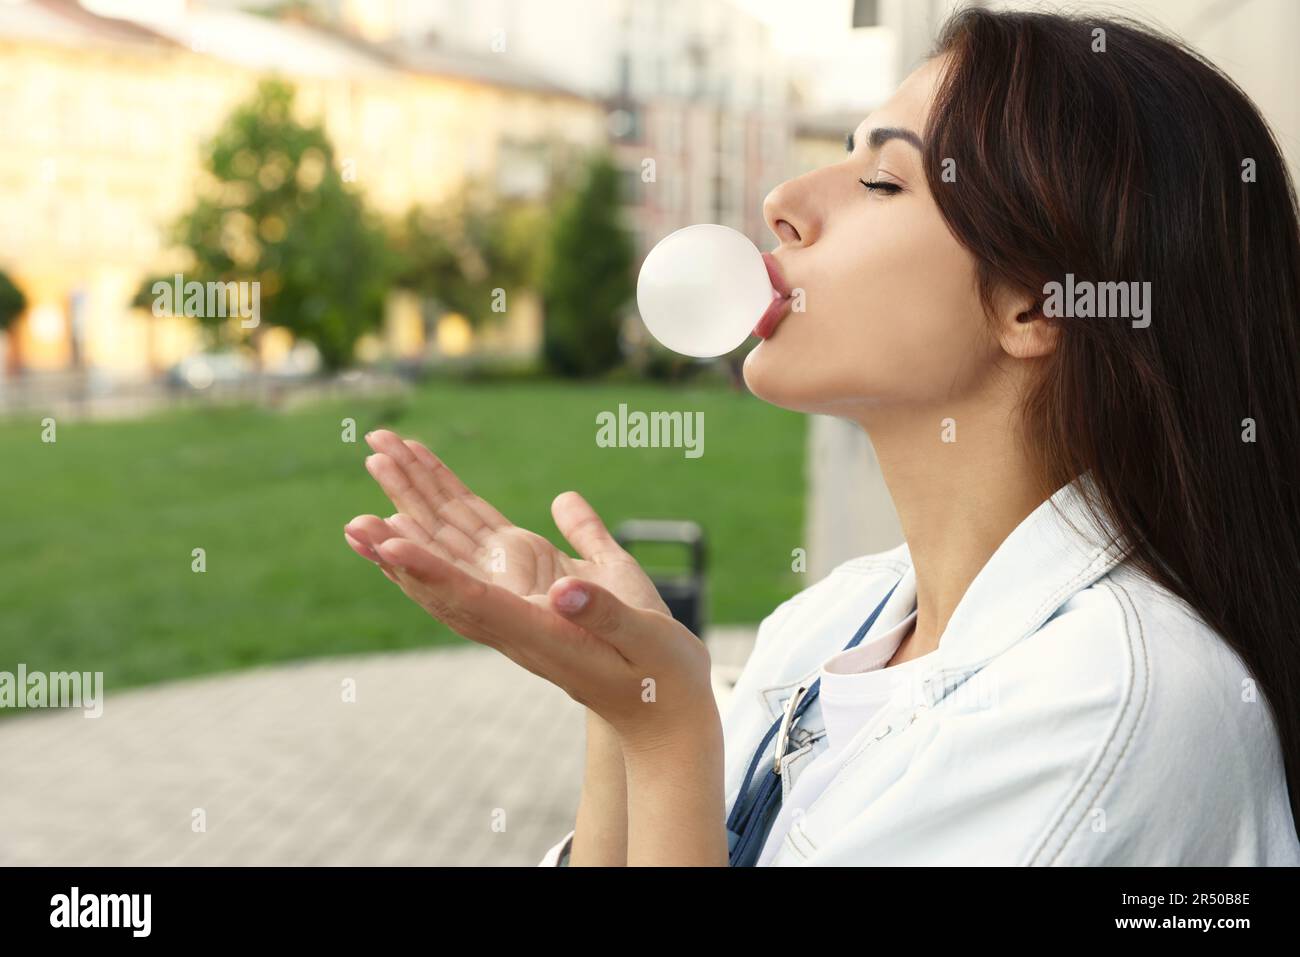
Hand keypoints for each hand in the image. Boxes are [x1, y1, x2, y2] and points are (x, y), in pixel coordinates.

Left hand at [356, 512, 715, 743]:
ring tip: (378, 477)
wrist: (659, 708)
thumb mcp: (645, 639)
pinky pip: (475, 553)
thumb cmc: (661, 676)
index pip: (471, 600)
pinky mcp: (525, 595)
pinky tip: (420, 502)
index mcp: (539, 633)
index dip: (428, 571)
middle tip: (352, 519)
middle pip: (443, 580)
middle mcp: (513, 622)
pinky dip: (445, 523)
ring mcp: (514, 610)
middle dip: (398, 545)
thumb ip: (603, 610)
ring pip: (451, 560)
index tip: (386, 544)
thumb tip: (562, 584)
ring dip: (414, 520)